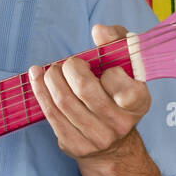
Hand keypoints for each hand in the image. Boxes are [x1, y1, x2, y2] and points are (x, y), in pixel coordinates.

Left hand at [27, 23, 150, 160]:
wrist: (114, 143)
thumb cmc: (118, 93)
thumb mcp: (127, 66)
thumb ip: (117, 41)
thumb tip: (99, 30)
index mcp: (138, 103)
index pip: (123, 87)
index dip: (110, 72)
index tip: (104, 68)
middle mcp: (120, 123)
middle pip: (85, 89)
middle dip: (70, 68)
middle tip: (69, 64)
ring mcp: (97, 138)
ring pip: (64, 102)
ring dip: (51, 79)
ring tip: (52, 70)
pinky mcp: (75, 145)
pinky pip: (51, 115)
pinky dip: (40, 92)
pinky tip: (37, 78)